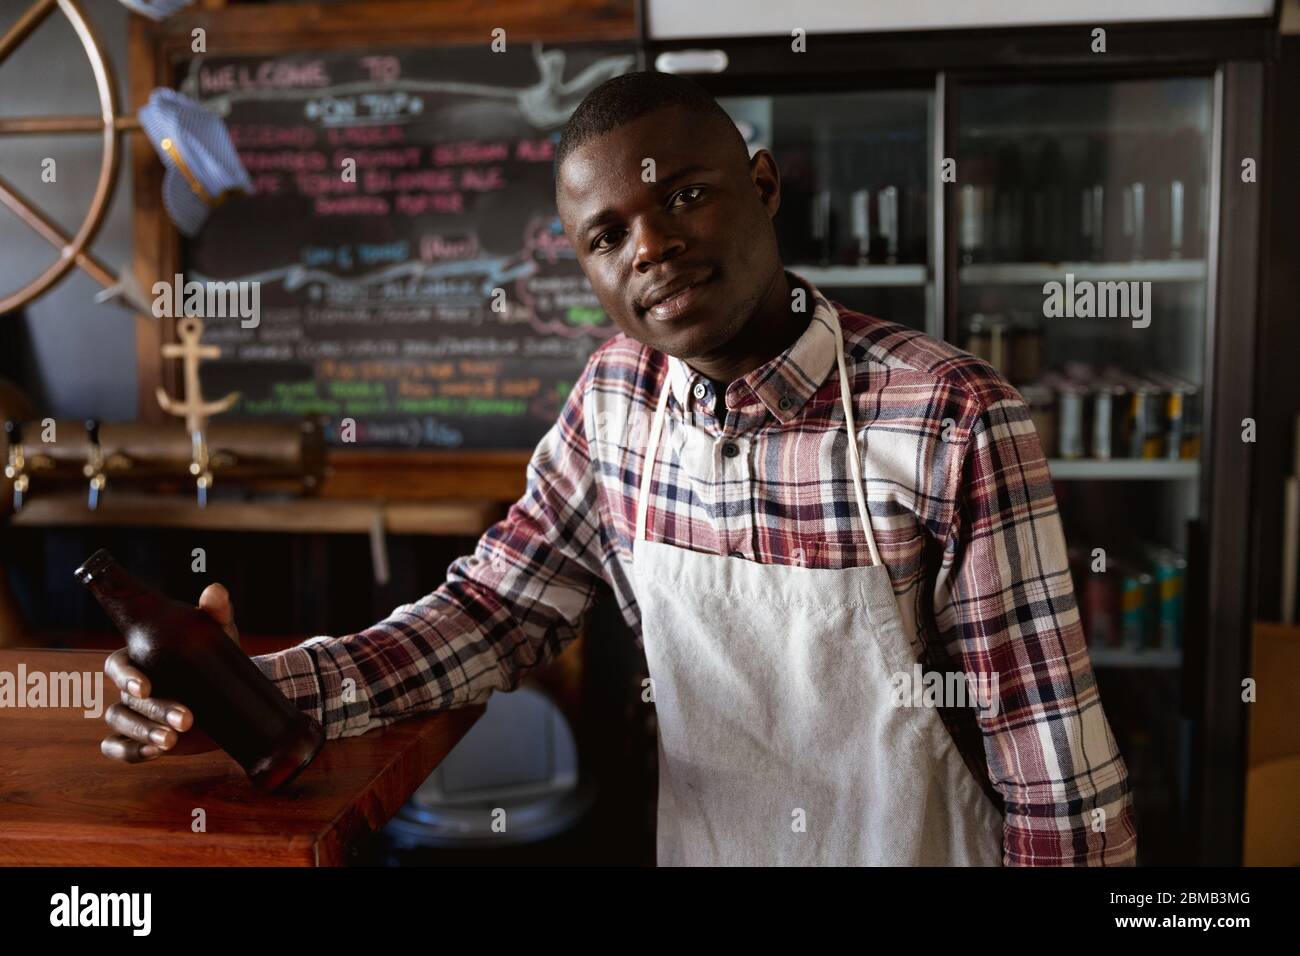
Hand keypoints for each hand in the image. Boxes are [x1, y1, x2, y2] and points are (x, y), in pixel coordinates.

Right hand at [100, 583, 239, 762]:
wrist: (233, 694)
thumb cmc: (217, 658)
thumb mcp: (220, 634)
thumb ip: (217, 611)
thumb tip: (215, 592)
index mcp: (141, 658)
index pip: (118, 665)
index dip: (127, 676)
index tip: (145, 687)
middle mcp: (133, 686)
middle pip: (125, 700)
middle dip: (154, 711)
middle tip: (186, 720)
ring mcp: (136, 713)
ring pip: (120, 723)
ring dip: (144, 733)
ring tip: (173, 739)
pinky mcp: (143, 738)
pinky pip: (118, 747)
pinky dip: (129, 752)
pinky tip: (155, 753)